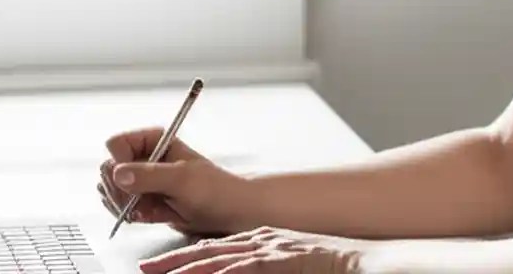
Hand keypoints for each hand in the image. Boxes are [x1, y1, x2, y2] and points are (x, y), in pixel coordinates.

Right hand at [98, 127, 251, 235]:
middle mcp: (143, 158)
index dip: (120, 164)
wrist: (228, 212)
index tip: (132, 180)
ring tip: (146, 209)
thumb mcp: (182, 179)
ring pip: (110, 190)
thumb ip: (149, 175)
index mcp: (153, 140)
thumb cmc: (214, 188)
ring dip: (123, 205)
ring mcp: (141, 181)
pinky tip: (148, 216)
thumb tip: (119, 174)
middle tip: (139, 200)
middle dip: (119, 190)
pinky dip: (129, 215)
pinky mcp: (142, 201)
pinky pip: (119, 207)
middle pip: (108, 169)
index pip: (116, 144)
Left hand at [137, 227, 363, 273]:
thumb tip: (245, 272)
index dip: (186, 259)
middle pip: (209, 250)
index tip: (161, 269)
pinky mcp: (283, 261)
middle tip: (144, 269)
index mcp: (265, 242)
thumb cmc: (334, 267)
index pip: (217, 249)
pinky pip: (244, 269)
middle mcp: (263, 241)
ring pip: (219, 258)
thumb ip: (265, 269)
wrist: (368, 260)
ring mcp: (272, 250)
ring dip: (186, 268)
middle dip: (174, 262)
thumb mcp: (292, 266)